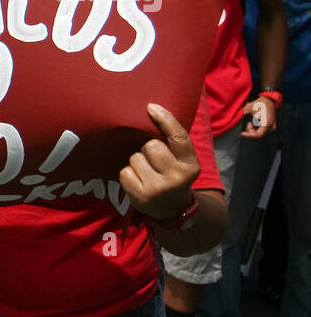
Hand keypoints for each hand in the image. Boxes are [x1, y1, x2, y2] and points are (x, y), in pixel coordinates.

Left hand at [119, 103, 198, 221]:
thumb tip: (152, 109)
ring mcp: (159, 189)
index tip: (151, 106)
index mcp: (191, 165)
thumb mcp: (182, 161)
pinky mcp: (141, 197)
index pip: (178, 137)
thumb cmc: (173, 175)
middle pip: (151, 146)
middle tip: (154, 162)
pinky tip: (139, 182)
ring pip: (135, 158)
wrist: (172, 210)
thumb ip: (174, 142)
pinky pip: (124, 172)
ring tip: (147, 174)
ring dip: (137, 163)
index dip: (165, 119)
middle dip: (148, 150)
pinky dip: (128, 175)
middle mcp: (177, 177)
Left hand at [240, 95, 277, 137]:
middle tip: (248, 123)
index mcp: (267, 122)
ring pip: (260, 133)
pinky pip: (262, 131)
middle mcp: (271, 126)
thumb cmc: (260, 103)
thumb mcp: (249, 108)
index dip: (249, 135)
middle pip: (258, 134)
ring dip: (253, 129)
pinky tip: (255, 122)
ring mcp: (272, 126)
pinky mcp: (271, 126)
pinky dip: (256, 128)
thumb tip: (233, 121)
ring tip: (251, 122)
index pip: (258, 134)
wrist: (269, 100)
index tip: (242, 133)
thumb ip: (242, 114)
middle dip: (251, 130)